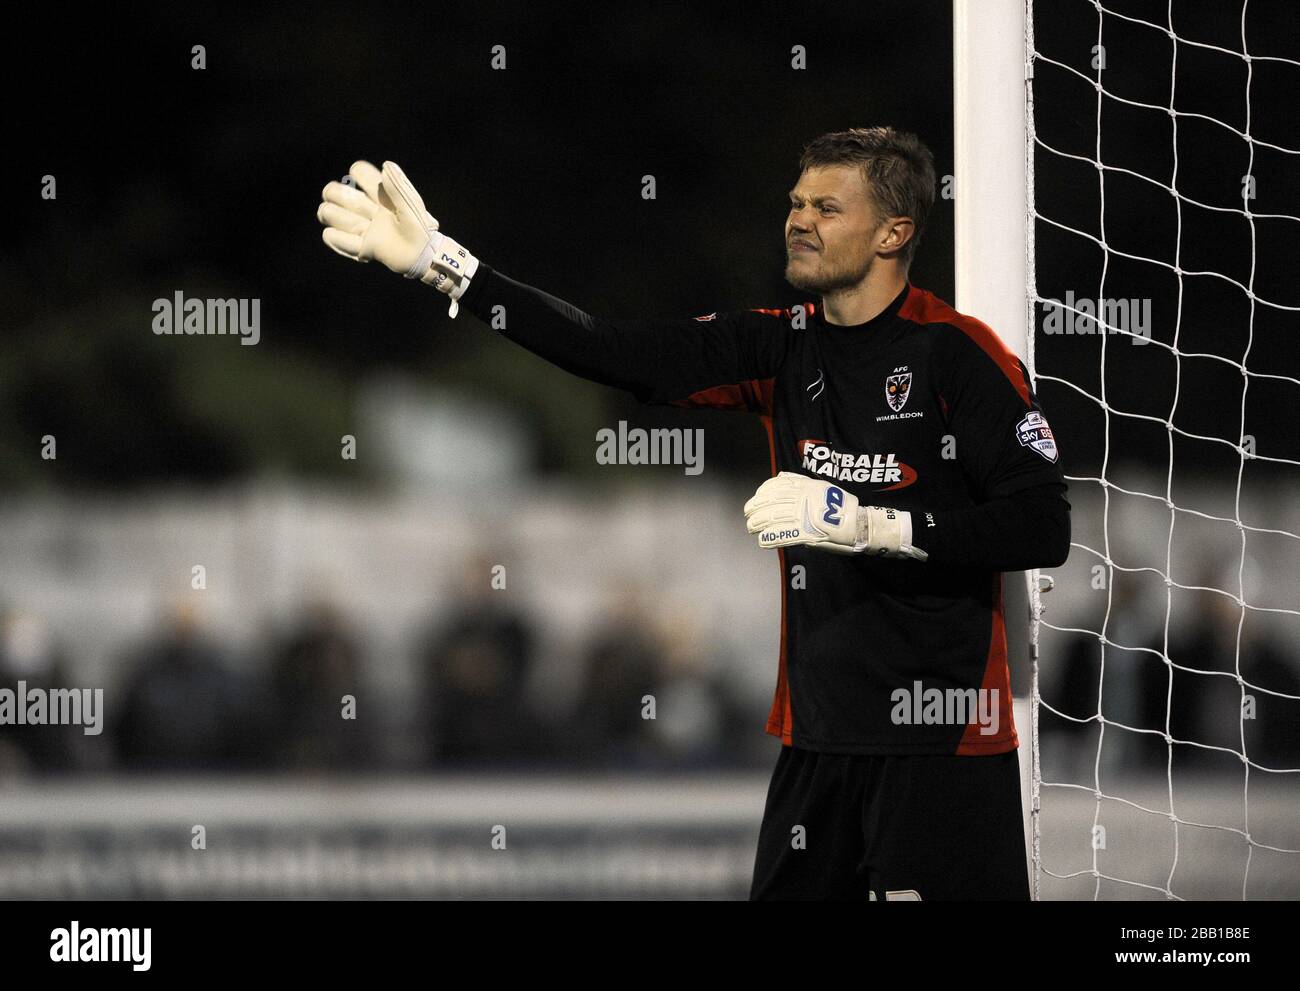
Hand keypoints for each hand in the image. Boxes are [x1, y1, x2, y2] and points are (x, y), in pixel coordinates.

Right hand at [317, 160, 479, 316]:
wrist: (424, 256)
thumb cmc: (421, 230)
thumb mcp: (411, 206)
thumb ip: (398, 187)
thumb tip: (385, 165)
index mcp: (381, 195)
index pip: (360, 173)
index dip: (359, 173)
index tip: (371, 185)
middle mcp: (368, 209)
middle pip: (334, 192)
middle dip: (335, 193)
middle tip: (354, 205)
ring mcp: (362, 228)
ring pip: (329, 213)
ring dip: (332, 215)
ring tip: (356, 225)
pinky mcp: (361, 247)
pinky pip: (333, 238)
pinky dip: (336, 238)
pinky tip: (355, 241)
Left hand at [743, 471, 927, 560]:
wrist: (859, 524)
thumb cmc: (841, 507)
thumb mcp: (821, 486)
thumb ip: (800, 481)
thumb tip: (781, 476)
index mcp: (804, 487)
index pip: (775, 486)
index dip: (762, 493)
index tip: (756, 499)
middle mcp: (801, 499)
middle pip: (770, 503)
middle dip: (755, 509)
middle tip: (748, 515)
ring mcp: (803, 516)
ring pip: (772, 519)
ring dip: (758, 524)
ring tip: (751, 528)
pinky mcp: (806, 534)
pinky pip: (782, 536)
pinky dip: (769, 538)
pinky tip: (763, 540)